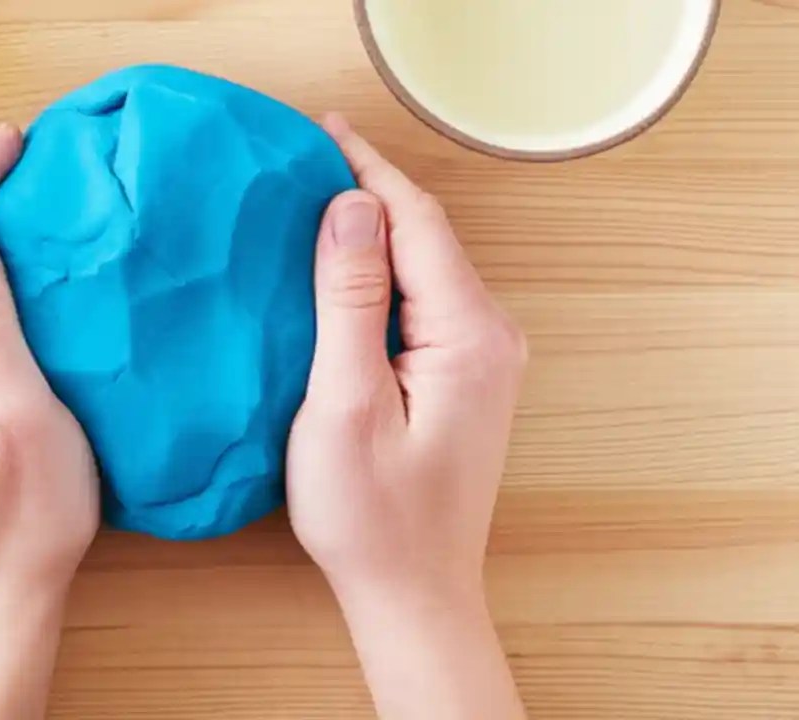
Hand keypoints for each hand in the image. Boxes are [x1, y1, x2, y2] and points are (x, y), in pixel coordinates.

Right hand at [287, 116, 526, 718]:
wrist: (413, 594)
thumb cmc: (373, 517)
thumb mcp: (345, 403)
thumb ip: (351, 302)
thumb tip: (350, 208)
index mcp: (468, 335)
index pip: (418, 222)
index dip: (368, 170)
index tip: (321, 132)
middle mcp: (492, 336)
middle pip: (428, 237)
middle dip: (370, 192)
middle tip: (306, 159)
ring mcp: (485, 358)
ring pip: (426, 266)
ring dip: (375, 232)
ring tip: (315, 201)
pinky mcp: (466, 377)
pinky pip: (425, 300)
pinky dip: (383, 273)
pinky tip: (343, 268)